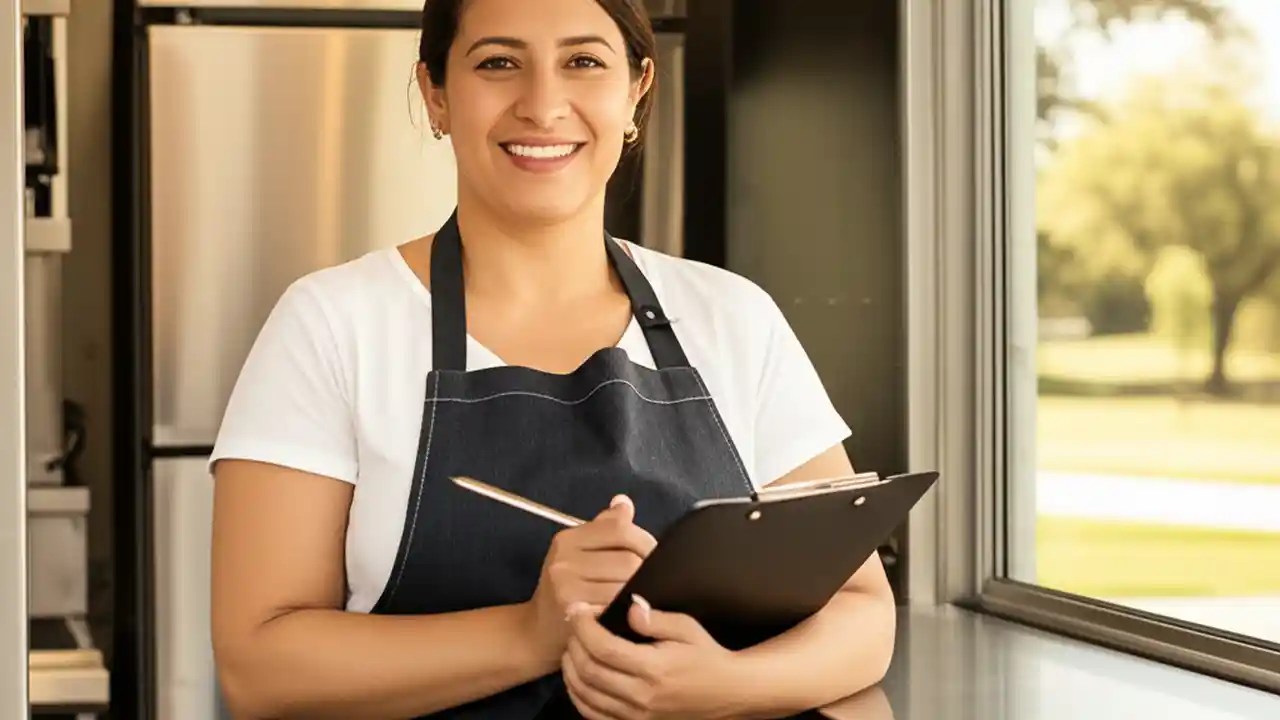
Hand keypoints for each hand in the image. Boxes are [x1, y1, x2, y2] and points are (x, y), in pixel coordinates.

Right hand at [524, 496, 657, 663]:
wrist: (536, 632)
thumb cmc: (565, 591)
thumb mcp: (578, 554)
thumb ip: (604, 528)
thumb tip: (623, 502)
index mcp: (568, 539)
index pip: (619, 528)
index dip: (644, 540)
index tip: (653, 555)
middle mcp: (564, 558)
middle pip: (627, 558)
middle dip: (648, 570)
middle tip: (653, 582)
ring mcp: (566, 584)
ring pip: (625, 582)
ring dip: (640, 592)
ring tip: (643, 598)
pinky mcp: (572, 609)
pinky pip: (616, 605)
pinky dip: (628, 609)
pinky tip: (630, 613)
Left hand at [561, 595, 739, 719]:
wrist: (729, 693)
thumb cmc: (707, 657)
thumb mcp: (686, 628)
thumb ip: (654, 619)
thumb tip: (628, 606)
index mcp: (653, 669)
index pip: (603, 648)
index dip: (583, 626)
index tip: (579, 609)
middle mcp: (641, 697)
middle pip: (589, 671)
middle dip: (574, 644)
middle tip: (574, 624)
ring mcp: (637, 717)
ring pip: (585, 696)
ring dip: (570, 670)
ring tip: (571, 647)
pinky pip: (594, 716)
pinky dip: (579, 697)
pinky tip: (577, 679)